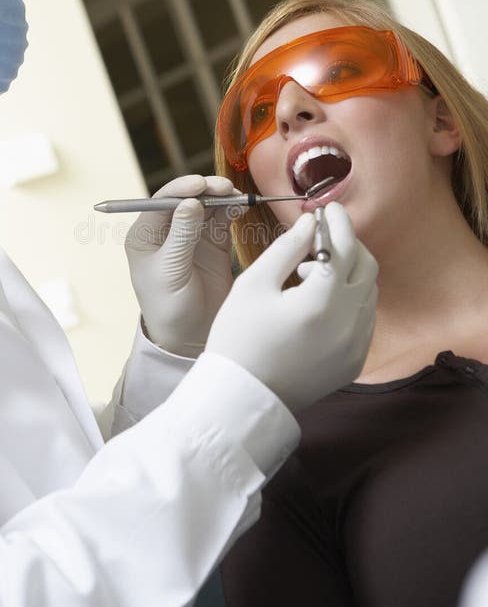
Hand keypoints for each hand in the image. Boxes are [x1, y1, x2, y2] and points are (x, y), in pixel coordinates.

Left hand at [125, 174, 239, 356]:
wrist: (188, 337)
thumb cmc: (168, 308)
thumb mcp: (170, 271)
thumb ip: (182, 236)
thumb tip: (191, 202)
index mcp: (145, 235)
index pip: (162, 202)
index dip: (182, 189)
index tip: (201, 185)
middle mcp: (167, 231)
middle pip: (187, 199)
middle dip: (205, 190)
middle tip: (225, 189)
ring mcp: (191, 235)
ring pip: (207, 206)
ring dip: (221, 198)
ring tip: (237, 197)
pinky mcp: (212, 243)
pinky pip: (222, 219)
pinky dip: (232, 210)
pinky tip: (243, 206)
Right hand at [205, 203, 377, 410]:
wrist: (241, 399)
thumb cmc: (239, 338)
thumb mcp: (253, 285)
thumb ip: (287, 248)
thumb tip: (311, 222)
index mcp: (323, 301)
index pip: (344, 246)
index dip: (338, 221)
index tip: (328, 207)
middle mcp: (349, 323)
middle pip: (366, 266)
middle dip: (347, 243)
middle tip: (321, 235)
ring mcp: (356, 345)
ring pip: (368, 292)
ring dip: (348, 272)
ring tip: (311, 273)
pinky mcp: (354, 361)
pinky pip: (364, 319)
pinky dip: (350, 300)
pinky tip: (319, 302)